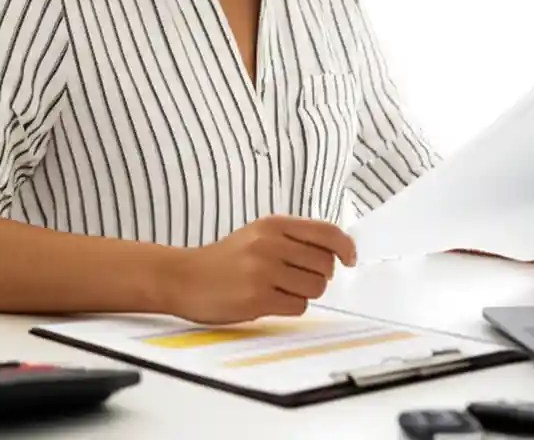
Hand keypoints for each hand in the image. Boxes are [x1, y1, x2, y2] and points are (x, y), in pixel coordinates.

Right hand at [159, 215, 356, 323]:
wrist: (183, 277)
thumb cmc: (225, 259)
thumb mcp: (259, 234)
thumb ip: (294, 238)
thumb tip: (338, 250)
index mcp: (274, 225)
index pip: (327, 231)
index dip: (346, 247)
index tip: (350, 259)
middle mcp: (270, 244)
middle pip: (325, 265)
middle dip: (319, 276)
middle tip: (298, 279)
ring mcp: (263, 272)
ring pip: (314, 288)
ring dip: (304, 293)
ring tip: (279, 290)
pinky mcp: (256, 299)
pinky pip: (297, 307)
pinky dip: (289, 307)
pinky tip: (269, 301)